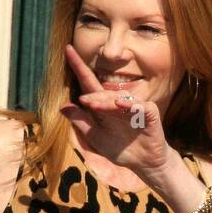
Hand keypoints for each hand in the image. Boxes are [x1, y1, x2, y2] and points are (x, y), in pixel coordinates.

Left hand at [61, 43, 173, 186]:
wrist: (143, 163)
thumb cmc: (120, 148)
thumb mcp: (95, 136)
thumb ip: (80, 121)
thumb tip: (62, 106)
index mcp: (103, 107)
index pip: (88, 83)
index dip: (79, 67)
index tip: (67, 49)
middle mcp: (118, 103)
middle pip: (102, 92)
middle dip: (92, 96)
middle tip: (83, 101)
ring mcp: (134, 106)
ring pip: (118, 98)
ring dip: (106, 102)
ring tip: (94, 106)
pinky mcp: (149, 112)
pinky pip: (139, 105)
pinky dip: (130, 104)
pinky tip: (120, 104)